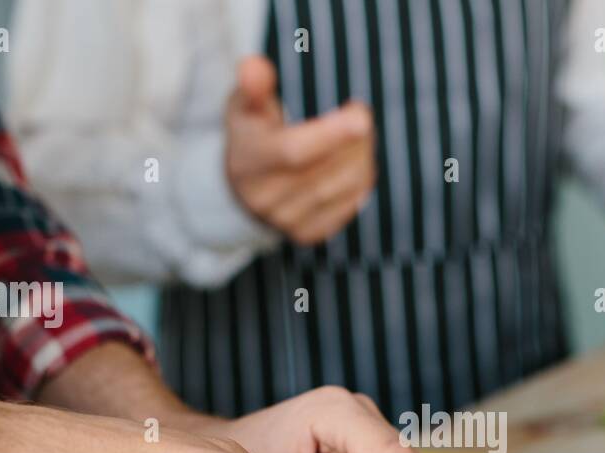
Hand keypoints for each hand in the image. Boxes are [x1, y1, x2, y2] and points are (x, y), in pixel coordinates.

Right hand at [225, 55, 375, 245]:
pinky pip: (350, 205)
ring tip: (359, 135)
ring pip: (343, 188)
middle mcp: (264, 198)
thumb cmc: (251, 136)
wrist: (243, 190)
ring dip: (362, 156)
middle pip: (324, 170)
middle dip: (353, 139)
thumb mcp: (245, 106)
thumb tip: (254, 66)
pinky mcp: (308, 235)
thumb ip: (254, 85)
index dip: (329, 134)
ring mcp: (286, 222)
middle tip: (359, 114)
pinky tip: (354, 160)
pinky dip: (361, 179)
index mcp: (248, 162)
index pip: (293, 152)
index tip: (361, 115)